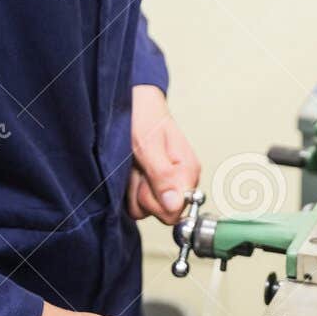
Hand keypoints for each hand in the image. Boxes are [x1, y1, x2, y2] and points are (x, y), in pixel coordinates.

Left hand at [126, 84, 200, 225]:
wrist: (132, 102)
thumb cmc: (141, 116)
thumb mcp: (148, 145)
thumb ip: (163, 176)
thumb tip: (176, 205)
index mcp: (187, 172)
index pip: (175, 212)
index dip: (155, 202)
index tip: (146, 181)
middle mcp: (180, 180)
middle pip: (161, 213)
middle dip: (142, 195)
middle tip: (138, 169)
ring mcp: (166, 183)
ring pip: (147, 209)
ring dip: (133, 190)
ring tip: (133, 166)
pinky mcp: (152, 184)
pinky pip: (138, 202)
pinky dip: (129, 188)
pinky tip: (131, 169)